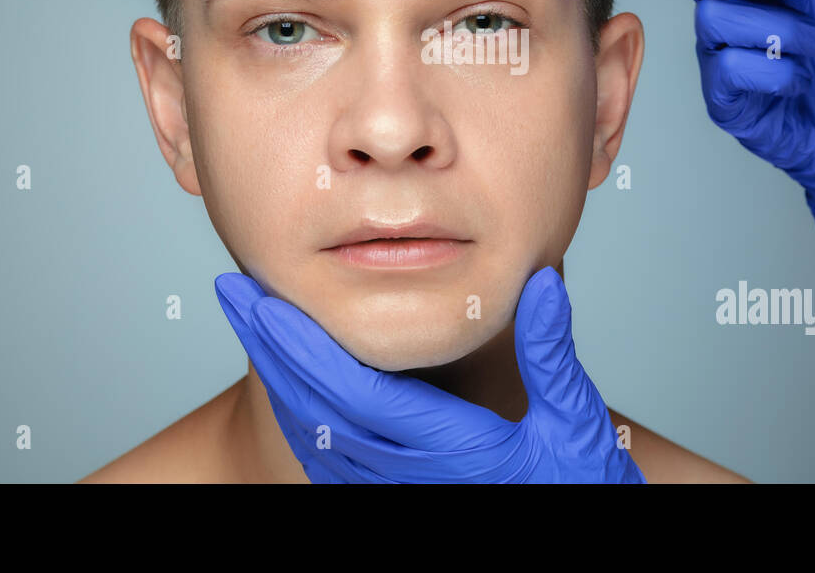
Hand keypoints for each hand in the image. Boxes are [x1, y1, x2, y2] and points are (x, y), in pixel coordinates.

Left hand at [213, 267, 645, 482]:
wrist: (577, 532)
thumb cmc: (581, 484)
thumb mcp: (578, 422)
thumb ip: (552, 354)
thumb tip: (540, 282)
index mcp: (452, 452)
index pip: (355, 393)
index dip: (304, 345)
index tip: (266, 299)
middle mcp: (411, 480)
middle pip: (318, 410)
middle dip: (271, 347)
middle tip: (233, 292)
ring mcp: (397, 494)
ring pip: (315, 436)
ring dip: (278, 376)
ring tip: (253, 322)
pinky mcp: (395, 499)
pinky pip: (329, 459)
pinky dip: (300, 413)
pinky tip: (289, 381)